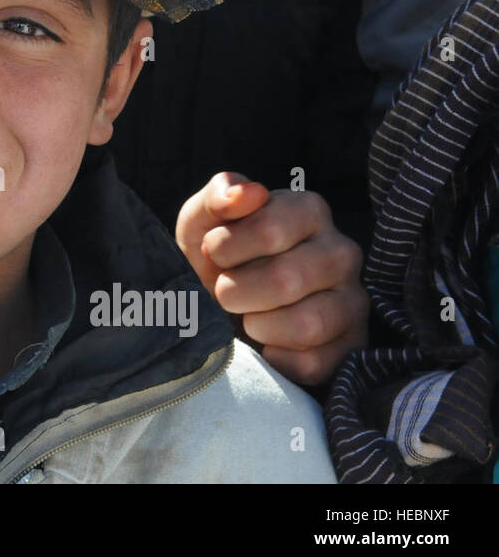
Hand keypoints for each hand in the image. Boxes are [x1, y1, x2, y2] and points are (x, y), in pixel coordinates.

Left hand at [175, 172, 368, 385]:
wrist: (224, 312)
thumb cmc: (218, 261)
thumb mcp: (202, 224)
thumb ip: (218, 197)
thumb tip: (246, 193)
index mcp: (308, 211)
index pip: (270, 228)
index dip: (227, 247)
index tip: (214, 253)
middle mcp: (342, 251)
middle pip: (286, 279)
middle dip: (236, 291)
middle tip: (224, 291)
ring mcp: (354, 300)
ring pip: (308, 324)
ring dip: (258, 325)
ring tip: (246, 316)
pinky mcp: (353, 346)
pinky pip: (314, 363)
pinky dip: (276, 358)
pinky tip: (267, 343)